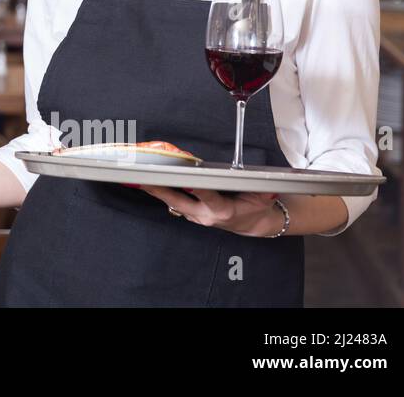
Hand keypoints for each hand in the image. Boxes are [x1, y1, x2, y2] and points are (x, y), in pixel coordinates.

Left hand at [137, 186, 283, 236]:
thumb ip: (261, 188)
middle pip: (179, 201)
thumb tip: (264, 179)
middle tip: (145, 179)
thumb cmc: (256, 207)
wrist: (254, 224)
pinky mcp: (192, 215)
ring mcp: (197, 217)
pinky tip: (150, 185)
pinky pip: (175, 204)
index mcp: (222, 210)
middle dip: (161, 190)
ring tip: (139, 179)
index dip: (196, 188)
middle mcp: (205, 215)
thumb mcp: (262, 196)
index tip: (184, 180)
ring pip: (173, 204)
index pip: (206, 196)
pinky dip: (163, 194)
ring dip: (157, 192)